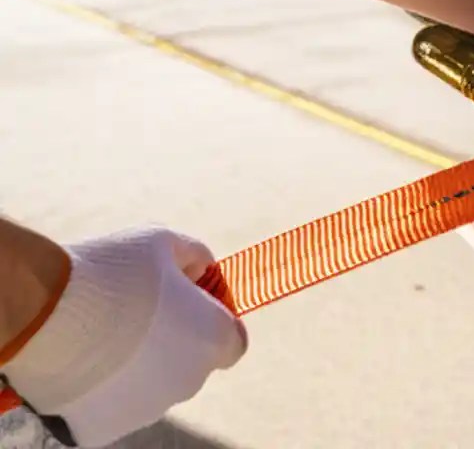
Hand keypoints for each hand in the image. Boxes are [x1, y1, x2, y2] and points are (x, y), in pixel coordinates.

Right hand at [1, 227, 246, 447]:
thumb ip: (195, 257)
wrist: (43, 313)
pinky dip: (105, 385)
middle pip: (190, 361)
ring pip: (152, 384)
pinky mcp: (107, 427)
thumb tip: (200, 268)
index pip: (232, 340)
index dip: (212, 319)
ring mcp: (149, 408)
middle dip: (172, 339)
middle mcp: (190, 382)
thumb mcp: (163, 243)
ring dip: (139, 362)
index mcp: (215, 339)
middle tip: (135, 310)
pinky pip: (114, 402)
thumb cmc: (112, 272)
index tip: (185, 301)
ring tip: (102, 330)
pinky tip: (84, 356)